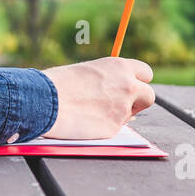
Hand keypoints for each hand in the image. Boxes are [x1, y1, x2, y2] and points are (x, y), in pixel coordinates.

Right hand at [39, 57, 154, 139]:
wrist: (45, 101)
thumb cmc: (59, 83)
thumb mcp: (88, 71)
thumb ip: (108, 80)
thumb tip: (117, 92)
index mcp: (120, 66)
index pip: (145, 72)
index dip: (138, 81)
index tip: (130, 86)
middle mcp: (128, 86)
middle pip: (149, 95)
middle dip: (138, 101)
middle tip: (122, 104)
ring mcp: (123, 109)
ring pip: (132, 114)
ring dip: (121, 114)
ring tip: (95, 111)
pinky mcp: (114, 128)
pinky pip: (115, 128)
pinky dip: (105, 126)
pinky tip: (87, 121)